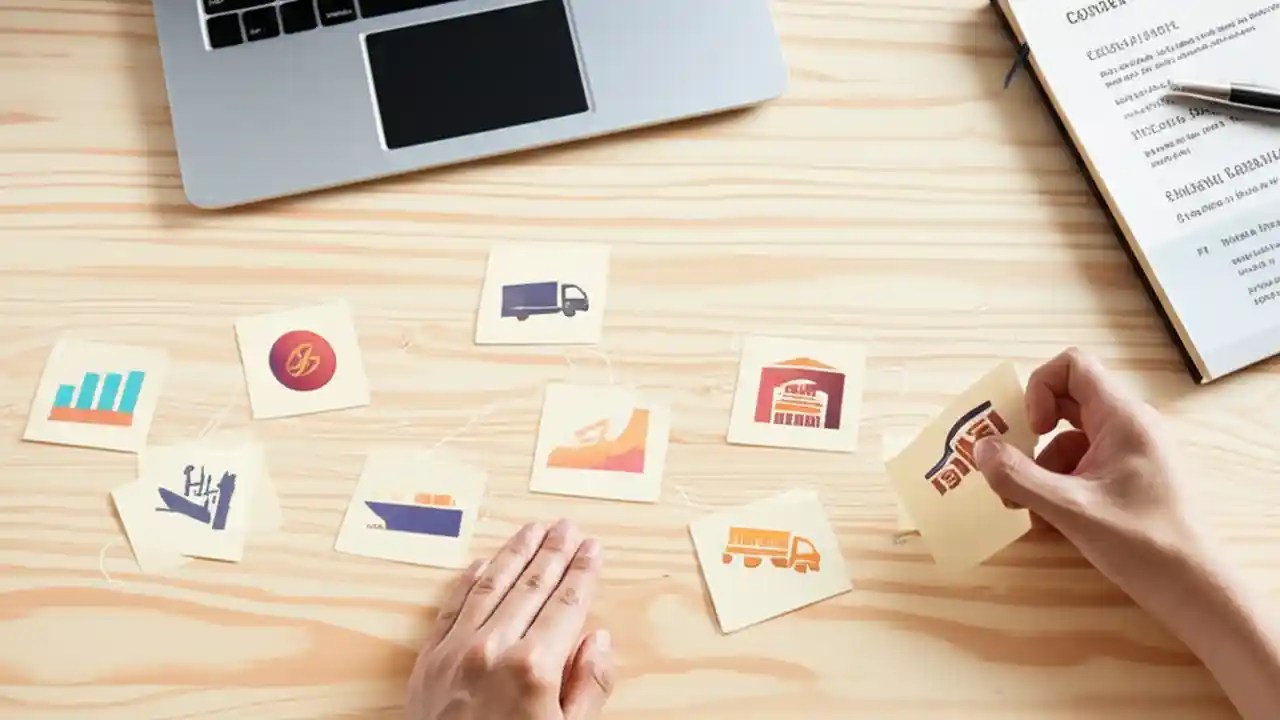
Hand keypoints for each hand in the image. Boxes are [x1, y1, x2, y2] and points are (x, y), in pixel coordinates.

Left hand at [407, 520, 614, 719]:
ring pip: (490, 585)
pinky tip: (484, 563)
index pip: (567, 604)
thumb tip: (599, 642)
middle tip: (567, 526)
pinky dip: (469, 580)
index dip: (583, 572)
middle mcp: (493, 649)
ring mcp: (455, 652)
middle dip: (553, 551)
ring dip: (515, 553)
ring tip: (532, 529)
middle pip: (531, 585)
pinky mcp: (427, 662)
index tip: (593, 549)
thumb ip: (589, 689)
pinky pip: (451, 607)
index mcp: (534, 668)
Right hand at [973, 348, 1205, 606]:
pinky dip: (1059, 483)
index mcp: (1123, 419)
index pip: (1072, 366)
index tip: (1031, 430)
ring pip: (1070, 438)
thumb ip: (1019, 476)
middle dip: (1030, 433)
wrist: (1194, 589)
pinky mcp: (1131, 477)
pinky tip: (1050, 517)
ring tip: (1026, 506)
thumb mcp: (1070, 509)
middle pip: (1066, 402)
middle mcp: (1130, 426)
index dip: (1039, 388)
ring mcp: (1132, 452)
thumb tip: (980, 448)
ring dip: (1041, 466)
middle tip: (1008, 465)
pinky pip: (1084, 463)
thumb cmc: (1141, 544)